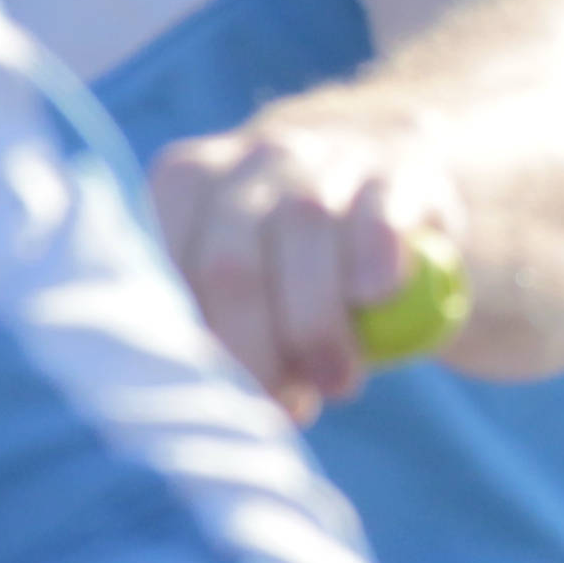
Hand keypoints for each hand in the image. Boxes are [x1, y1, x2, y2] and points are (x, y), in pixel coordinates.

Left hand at [149, 94, 467, 419]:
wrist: (390, 165)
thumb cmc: (292, 248)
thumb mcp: (240, 269)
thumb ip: (214, 320)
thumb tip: (209, 401)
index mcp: (187, 181)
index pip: (164, 269)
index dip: (188, 345)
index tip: (212, 395)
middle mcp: (250, 158)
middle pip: (229, 263)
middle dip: (253, 348)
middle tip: (282, 407)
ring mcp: (326, 155)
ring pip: (304, 235)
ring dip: (317, 325)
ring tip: (337, 382)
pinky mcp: (399, 170)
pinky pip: (378, 224)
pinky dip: (373, 273)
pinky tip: (375, 305)